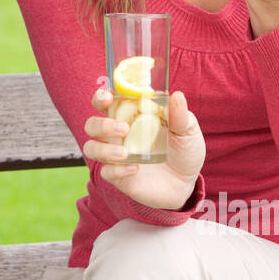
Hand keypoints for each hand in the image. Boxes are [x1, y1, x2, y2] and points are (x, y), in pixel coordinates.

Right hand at [84, 88, 205, 209]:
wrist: (186, 183)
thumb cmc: (183, 150)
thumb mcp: (187, 131)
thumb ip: (180, 115)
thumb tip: (177, 96)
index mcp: (129, 116)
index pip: (105, 102)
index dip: (100, 97)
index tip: (108, 97)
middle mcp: (117, 135)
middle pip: (92, 124)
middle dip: (101, 124)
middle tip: (124, 128)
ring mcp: (116, 156)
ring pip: (91, 148)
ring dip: (104, 149)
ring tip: (125, 153)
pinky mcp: (119, 176)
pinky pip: (106, 172)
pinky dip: (117, 170)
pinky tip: (135, 169)